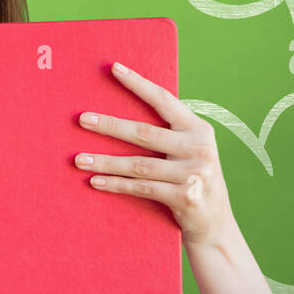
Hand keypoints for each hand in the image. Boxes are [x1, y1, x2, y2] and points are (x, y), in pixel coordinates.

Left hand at [74, 62, 234, 248]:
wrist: (214, 224)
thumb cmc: (192, 180)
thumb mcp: (190, 151)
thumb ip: (170, 133)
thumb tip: (124, 113)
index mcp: (198, 129)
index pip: (164, 100)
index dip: (138, 84)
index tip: (114, 68)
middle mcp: (199, 148)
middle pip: (144, 132)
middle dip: (110, 125)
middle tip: (82, 119)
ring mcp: (193, 173)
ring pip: (138, 164)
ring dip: (105, 162)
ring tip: (79, 159)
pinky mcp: (184, 197)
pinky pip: (141, 188)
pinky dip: (116, 185)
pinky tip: (95, 182)